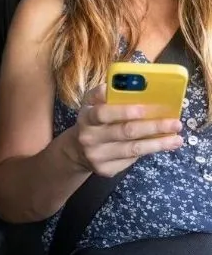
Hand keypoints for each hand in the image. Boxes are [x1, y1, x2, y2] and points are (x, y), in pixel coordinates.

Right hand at [68, 84, 182, 176]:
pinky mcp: (105, 170)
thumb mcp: (92, 105)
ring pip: (133, 149)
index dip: (124, 111)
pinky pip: (131, 160)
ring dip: (158, 143)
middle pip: (124, 132)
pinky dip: (149, 151)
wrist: (77, 150)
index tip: (147, 108)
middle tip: (175, 123)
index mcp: (86, 116)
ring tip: (177, 138)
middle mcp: (89, 137)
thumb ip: (106, 95)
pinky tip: (163, 146)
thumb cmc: (93, 121)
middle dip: (152, 126)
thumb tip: (132, 84)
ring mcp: (97, 155)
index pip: (103, 113)